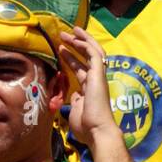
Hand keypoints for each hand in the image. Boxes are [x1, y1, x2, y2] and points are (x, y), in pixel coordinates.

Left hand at [57, 28, 119, 146]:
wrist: (97, 130)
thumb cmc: (87, 126)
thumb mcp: (77, 110)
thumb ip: (76, 101)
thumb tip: (75, 96)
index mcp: (91, 89)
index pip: (82, 69)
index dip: (72, 58)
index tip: (61, 49)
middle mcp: (96, 80)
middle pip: (89, 57)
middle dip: (77, 45)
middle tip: (65, 35)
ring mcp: (99, 77)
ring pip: (93, 52)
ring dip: (81, 40)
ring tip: (70, 31)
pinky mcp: (99, 75)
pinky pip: (94, 54)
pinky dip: (85, 45)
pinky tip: (76, 39)